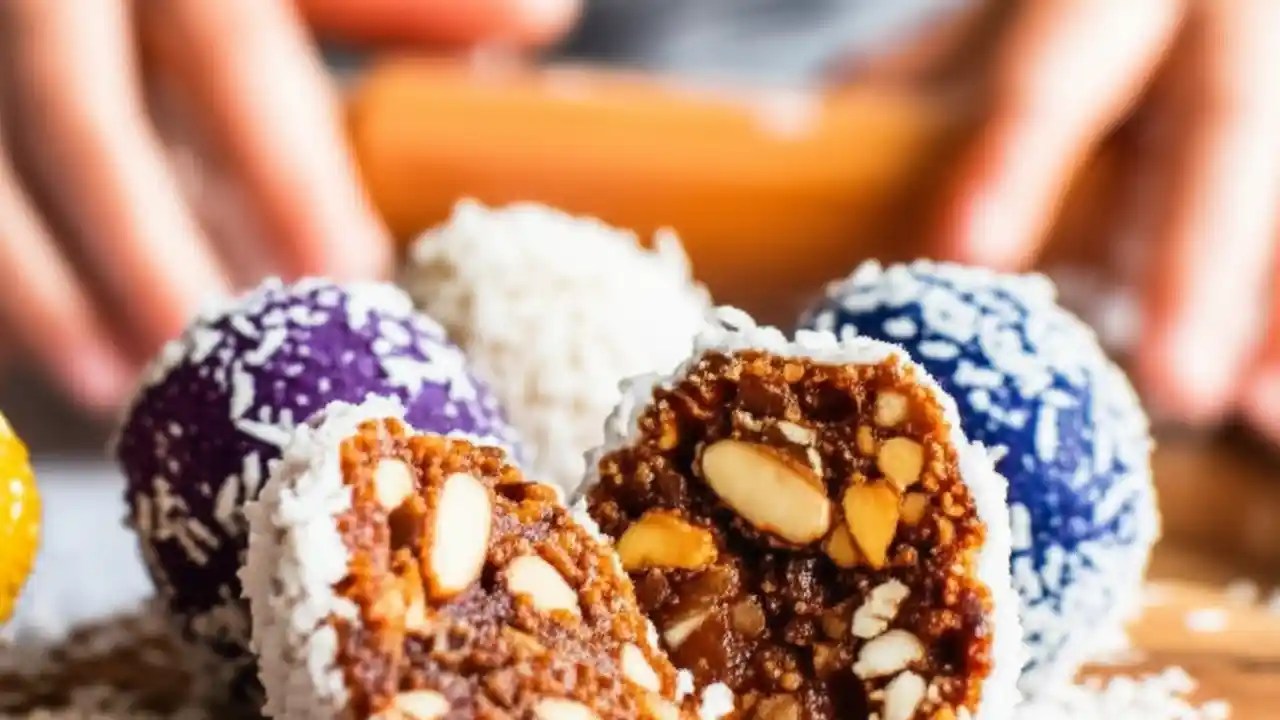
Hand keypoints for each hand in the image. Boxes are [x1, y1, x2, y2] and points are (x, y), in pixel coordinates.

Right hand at [0, 0, 578, 413]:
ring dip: (48, 284)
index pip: (233, 52)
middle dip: (145, 242)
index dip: (285, 171)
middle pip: (79, 112)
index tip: (347, 276)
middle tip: (220, 353)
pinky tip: (70, 363)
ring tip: (121, 384)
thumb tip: (541, 21)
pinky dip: (18, 284)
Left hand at [924, 0, 1279, 438]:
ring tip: (1234, 412)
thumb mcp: (991, 25)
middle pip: (1225, 129)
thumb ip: (922, 77)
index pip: (1062, 65)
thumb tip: (792, 144)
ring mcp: (1271, 78)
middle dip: (1196, 260)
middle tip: (1169, 383)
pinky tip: (1270, 405)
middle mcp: (1213, 23)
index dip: (1021, 158)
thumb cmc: (1066, 10)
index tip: (970, 253)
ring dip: (1265, 307)